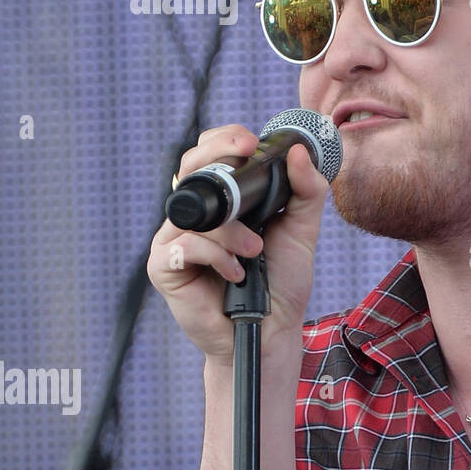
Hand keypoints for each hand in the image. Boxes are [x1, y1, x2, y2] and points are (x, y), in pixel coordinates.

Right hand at [147, 124, 330, 364]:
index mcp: (224, 203)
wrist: (271, 330)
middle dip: (215, 154)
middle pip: (188, 168)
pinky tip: (235, 274)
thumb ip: (307, 191)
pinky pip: (183, 245)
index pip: (210, 155)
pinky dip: (216, 256)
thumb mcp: (302, 230)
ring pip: (194, 211)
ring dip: (230, 229)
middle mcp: (196, 216)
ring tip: (254, 251)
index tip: (250, 141)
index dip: (223, 139)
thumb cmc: (281, 281)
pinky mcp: (163, 267)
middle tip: (243, 153)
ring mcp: (174, 239)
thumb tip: (299, 153)